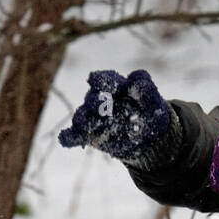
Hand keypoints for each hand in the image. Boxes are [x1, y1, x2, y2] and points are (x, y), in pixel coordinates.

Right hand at [58, 69, 172, 161]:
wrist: (149, 139)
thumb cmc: (151, 114)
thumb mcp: (153, 102)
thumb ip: (145, 89)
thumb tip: (134, 79)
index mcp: (115, 87)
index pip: (105, 80)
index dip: (101, 80)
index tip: (94, 79)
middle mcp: (99, 100)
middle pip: (92, 99)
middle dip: (95, 103)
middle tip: (100, 106)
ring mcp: (92, 118)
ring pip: (82, 117)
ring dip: (82, 120)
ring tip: (85, 125)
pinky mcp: (88, 135)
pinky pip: (74, 135)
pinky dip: (69, 137)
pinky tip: (66, 139)